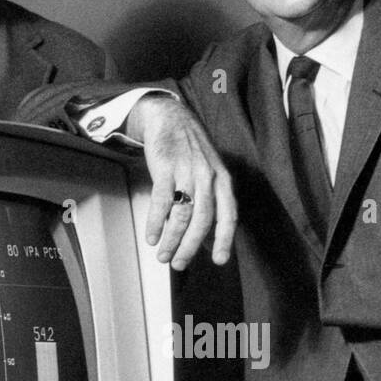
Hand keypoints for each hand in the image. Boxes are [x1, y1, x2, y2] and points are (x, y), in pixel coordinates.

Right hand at [126, 94, 235, 268]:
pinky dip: (156, 222)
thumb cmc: (190, 151)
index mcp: (222, 180)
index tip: (220, 260)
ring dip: (171, 238)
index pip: (228, 215)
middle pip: (202, 219)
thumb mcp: (208, 173)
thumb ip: (211, 203)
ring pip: (182, 213)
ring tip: (163, 254)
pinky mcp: (165, 167)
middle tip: (179, 263)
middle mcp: (208, 176)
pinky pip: (162, 201)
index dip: (225, 239)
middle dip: (190, 246)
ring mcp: (187, 171)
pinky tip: (152, 235)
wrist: (170, 118)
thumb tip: (209, 240)